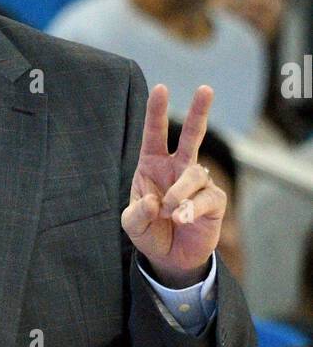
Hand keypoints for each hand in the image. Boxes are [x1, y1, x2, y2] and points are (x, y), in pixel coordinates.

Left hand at [122, 84, 224, 285]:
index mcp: (152, 166)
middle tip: (205, 89)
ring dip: (179, 194)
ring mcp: (197, 183)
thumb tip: (157, 201)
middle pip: (191, 135)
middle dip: (198, 112)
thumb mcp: (132, 224)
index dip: (156, 112)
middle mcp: (177, 168)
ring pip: (194, 173)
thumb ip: (138, 213)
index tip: (160, 88)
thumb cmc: (150, 232)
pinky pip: (206, 197)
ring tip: (170, 214)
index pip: (154, 134)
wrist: (170, 258)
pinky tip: (182, 220)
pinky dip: (191, 209)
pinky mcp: (214, 200)